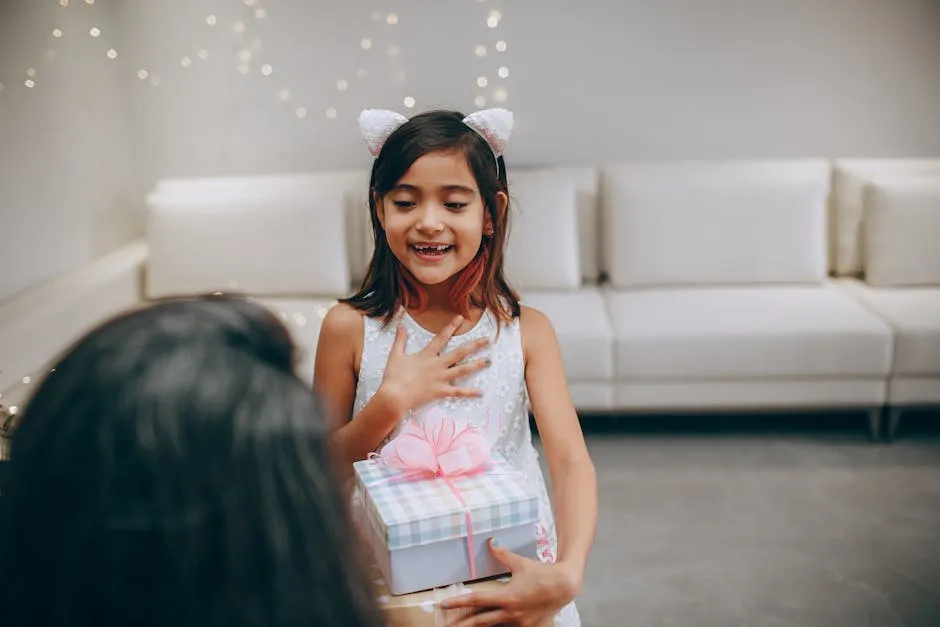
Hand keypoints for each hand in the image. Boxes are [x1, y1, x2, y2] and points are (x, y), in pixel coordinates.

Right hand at [379, 314, 490, 416]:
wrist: (394, 396)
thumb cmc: (394, 377)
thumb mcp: (395, 355)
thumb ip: (400, 339)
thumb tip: (401, 324)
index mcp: (426, 355)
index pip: (441, 337)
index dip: (451, 327)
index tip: (461, 318)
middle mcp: (437, 365)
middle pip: (459, 353)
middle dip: (474, 345)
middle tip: (487, 340)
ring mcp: (440, 378)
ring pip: (462, 370)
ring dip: (476, 365)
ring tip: (488, 361)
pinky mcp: (440, 392)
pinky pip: (458, 392)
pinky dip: (470, 393)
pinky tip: (481, 392)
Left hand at [442, 539, 579, 626]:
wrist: (565, 586)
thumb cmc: (542, 573)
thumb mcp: (520, 563)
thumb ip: (503, 555)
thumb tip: (491, 544)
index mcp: (507, 597)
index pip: (476, 601)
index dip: (458, 603)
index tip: (443, 604)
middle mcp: (511, 613)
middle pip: (480, 622)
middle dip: (462, 624)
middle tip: (448, 625)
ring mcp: (519, 623)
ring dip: (480, 626)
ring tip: (466, 626)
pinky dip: (498, 626)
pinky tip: (491, 625)